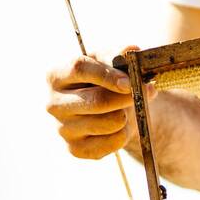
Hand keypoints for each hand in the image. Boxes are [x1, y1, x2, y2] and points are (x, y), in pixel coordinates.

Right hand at [46, 44, 157, 158]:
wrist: (111, 108)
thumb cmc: (107, 78)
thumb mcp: (111, 61)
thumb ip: (119, 54)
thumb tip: (131, 49)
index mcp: (56, 75)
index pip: (79, 69)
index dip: (107, 74)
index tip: (129, 81)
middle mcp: (54, 103)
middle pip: (95, 100)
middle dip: (125, 97)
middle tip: (146, 91)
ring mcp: (62, 129)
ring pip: (108, 123)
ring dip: (127, 113)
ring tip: (129, 106)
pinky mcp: (76, 149)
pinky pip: (112, 143)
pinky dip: (125, 133)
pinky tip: (122, 124)